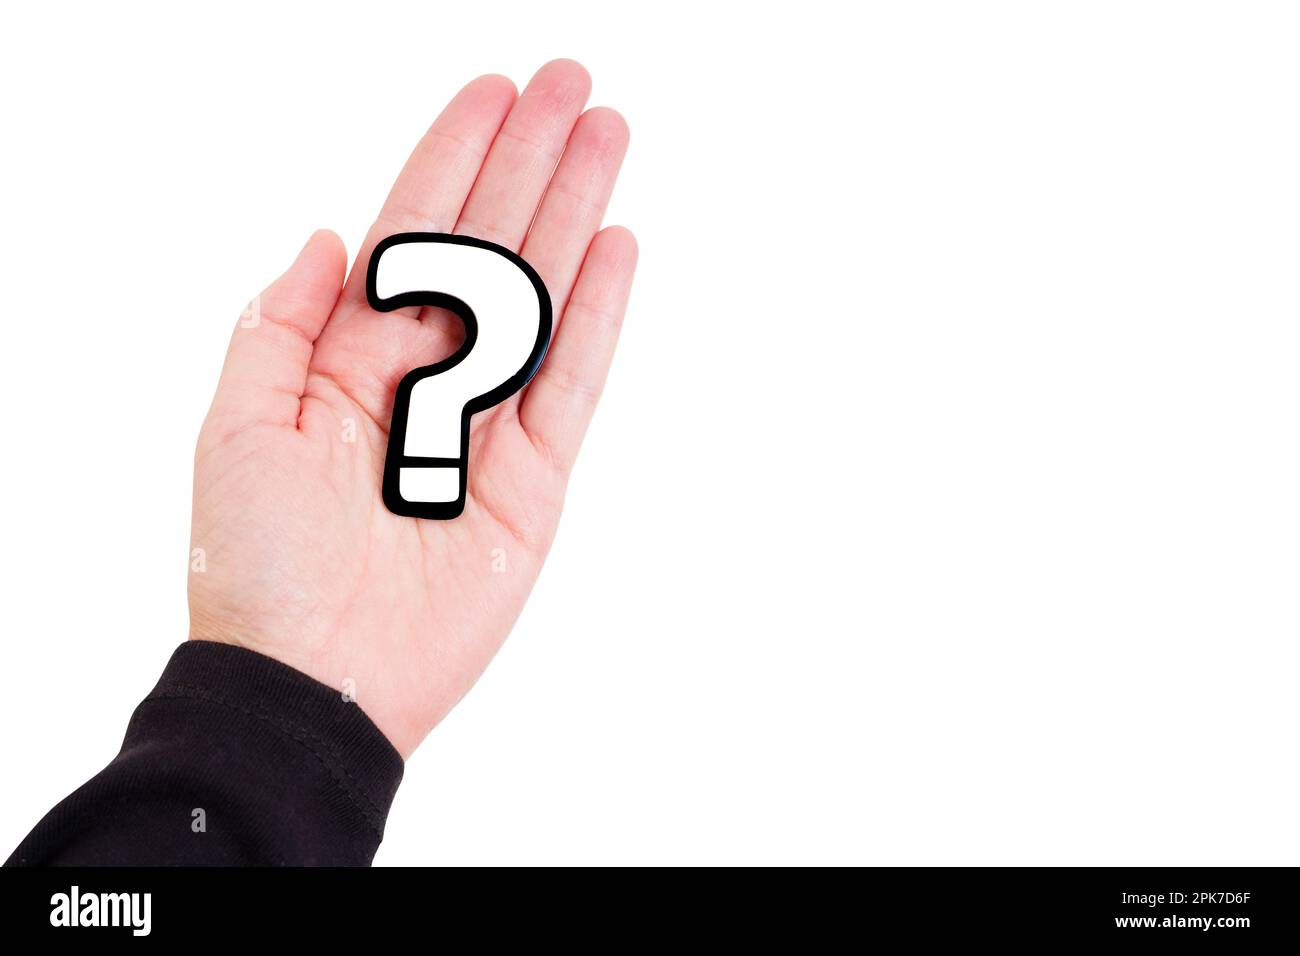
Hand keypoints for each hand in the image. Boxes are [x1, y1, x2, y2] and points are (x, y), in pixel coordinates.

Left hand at [188, 60, 635, 757]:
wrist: (314, 681)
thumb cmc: (255, 566)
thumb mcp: (235, 427)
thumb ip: (279, 326)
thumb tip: (327, 239)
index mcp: (346, 361)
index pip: (411, 238)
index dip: (450, 161)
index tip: (493, 95)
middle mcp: (424, 381)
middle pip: (487, 252)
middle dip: (528, 164)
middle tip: (575, 87)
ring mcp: (485, 430)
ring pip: (539, 301)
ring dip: (572, 215)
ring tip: (608, 137)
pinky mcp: (535, 484)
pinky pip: (572, 385)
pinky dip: (595, 318)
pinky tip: (615, 247)